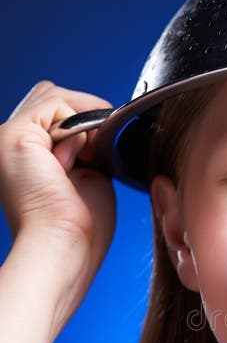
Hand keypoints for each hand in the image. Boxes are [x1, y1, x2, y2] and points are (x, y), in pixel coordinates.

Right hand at [0, 81, 116, 324]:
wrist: (65, 245)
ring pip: (56, 97)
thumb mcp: (89, 176)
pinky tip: (77, 157)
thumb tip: (98, 127)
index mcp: (27, 157)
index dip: (86, 124)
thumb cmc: (80, 228)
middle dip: (84, 118)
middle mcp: (12, 144)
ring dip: (83, 125)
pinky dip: (77, 126)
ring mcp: (10, 137)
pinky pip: (56, 103)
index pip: (55, 115)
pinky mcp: (15, 135)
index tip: (99, 154)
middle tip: (95, 154)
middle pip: (51, 98)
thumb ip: (86, 148)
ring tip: (83, 161)